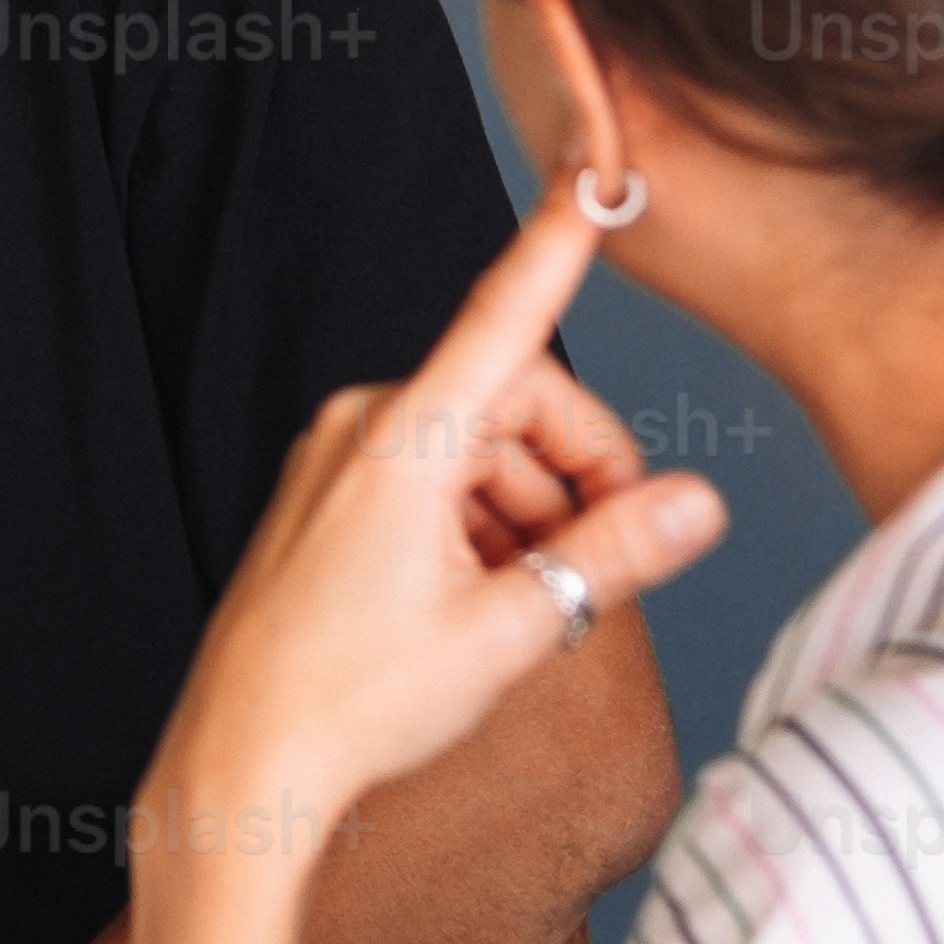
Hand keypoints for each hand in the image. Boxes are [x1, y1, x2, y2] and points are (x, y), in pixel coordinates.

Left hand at [138, 185, 725, 877]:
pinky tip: (488, 601)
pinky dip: (480, 524)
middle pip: (514, 405)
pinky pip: (430, 479)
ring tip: (536, 606)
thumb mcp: (509, 629)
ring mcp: (336, 460)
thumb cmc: (357, 702)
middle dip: (576, 473)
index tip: (588, 179)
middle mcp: (363, 426)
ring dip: (530, 511)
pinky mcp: (324, 496)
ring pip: (478, 451)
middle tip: (615, 561)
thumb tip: (700, 503)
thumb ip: (614, 554)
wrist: (243, 765)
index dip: (556, 246)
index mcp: (404, 438)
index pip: (504, 317)